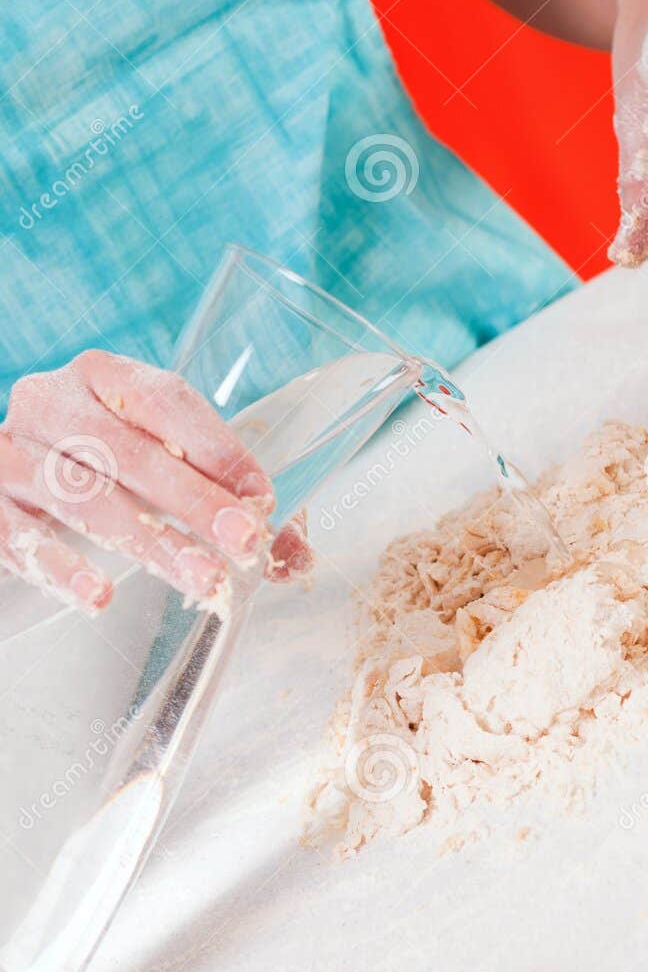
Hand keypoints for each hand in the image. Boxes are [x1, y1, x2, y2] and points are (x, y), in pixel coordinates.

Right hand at [0, 350, 311, 613]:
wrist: (11, 485)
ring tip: (199, 579)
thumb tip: (295, 557)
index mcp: (104, 377)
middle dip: (195, 502)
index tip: (262, 497)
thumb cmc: (100, 475)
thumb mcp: (160, 473)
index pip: (165, 400)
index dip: (218, 447)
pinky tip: (98, 594)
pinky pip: (16, 535)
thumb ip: (228, 507)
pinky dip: (61, 566)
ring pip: (80, 494)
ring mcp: (9, 450)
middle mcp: (51, 402)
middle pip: (129, 451)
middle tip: (245, 544)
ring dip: (147, 540)